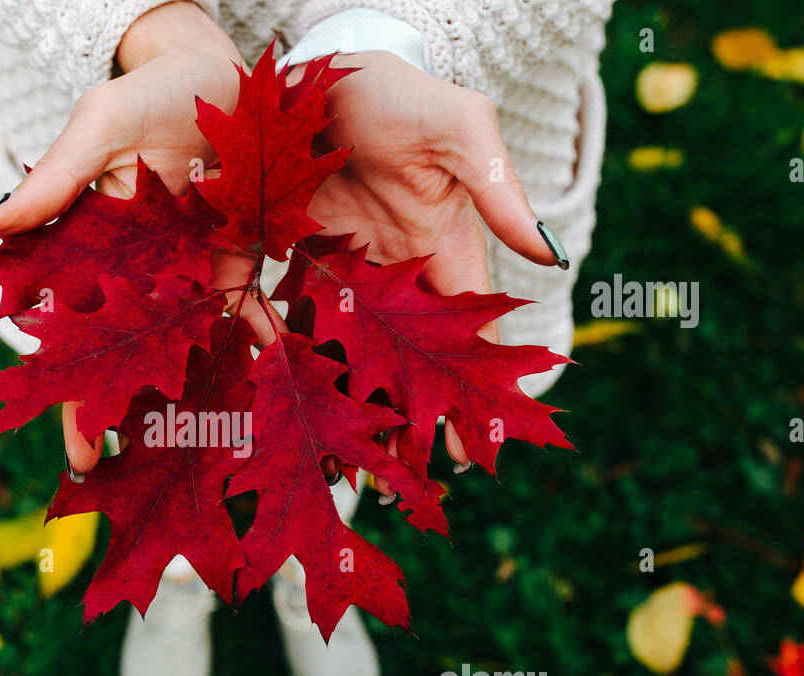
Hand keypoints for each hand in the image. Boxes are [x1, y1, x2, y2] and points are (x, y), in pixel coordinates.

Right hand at [0, 2, 252, 475]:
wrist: (219, 72)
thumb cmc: (149, 92)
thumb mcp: (101, 124)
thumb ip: (57, 177)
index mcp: (97, 255)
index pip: (75, 339)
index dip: (72, 400)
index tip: (77, 457)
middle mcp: (140, 278)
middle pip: (126, 364)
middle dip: (126, 425)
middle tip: (128, 492)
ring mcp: (189, 276)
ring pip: (181, 356)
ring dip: (186, 411)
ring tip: (195, 473)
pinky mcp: (237, 264)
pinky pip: (244, 320)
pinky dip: (251, 358)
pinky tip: (264, 404)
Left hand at [298, 52, 561, 481]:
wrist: (314, 64)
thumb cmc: (397, 92)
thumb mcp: (458, 130)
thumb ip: (498, 187)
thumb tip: (552, 256)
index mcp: (436, 252)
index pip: (462, 334)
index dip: (468, 390)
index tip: (473, 450)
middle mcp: (383, 273)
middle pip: (395, 359)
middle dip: (397, 419)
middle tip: (388, 482)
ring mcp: (327, 266)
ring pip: (334, 349)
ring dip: (334, 402)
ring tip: (326, 464)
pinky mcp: (273, 249)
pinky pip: (265, 305)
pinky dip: (259, 342)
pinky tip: (252, 384)